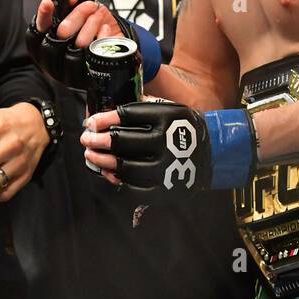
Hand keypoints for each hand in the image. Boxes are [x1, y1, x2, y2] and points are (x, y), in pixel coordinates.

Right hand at [26, 0, 126, 87]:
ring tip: (99, 15)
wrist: (114, 49)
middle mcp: (56, 60)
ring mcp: (72, 69)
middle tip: (89, 4)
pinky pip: (96, 52)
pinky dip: (103, 35)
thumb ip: (73, 2)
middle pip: (60, 35)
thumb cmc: (93, 31)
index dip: (42, 17)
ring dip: (91, 24)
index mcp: (48, 45)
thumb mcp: (82, 13)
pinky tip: (105, 28)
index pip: (37, 32)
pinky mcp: (91, 73)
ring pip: (78, 44)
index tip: (48, 2)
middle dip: (76, 15)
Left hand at [81, 102, 253, 191]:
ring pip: (126, 167)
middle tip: (86, 139)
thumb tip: (106, 114)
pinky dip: (119, 181)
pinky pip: (135, 189)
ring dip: (104, 162)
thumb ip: (143, 108)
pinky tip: (110, 173)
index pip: (129, 115)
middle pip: (124, 141)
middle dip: (99, 140)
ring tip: (92, 156)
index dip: (106, 118)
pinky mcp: (167, 190)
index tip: (90, 122)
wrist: (212, 153)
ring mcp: (167, 169)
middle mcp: (168, 143)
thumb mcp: (170, 109)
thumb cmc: (182, 128)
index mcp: (168, 118)